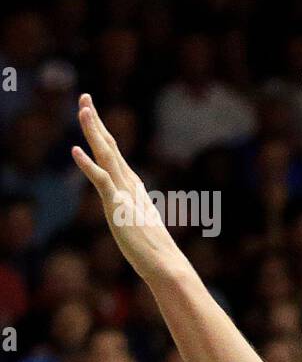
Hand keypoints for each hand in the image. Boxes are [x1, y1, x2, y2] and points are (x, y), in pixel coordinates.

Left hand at [72, 95, 184, 282]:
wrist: (166, 264)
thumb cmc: (155, 250)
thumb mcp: (140, 226)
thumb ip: (135, 214)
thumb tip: (135, 213)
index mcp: (133, 187)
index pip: (114, 153)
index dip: (101, 132)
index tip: (91, 113)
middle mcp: (129, 184)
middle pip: (110, 145)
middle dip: (95, 120)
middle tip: (85, 97)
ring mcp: (124, 194)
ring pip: (106, 155)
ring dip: (93, 131)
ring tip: (82, 109)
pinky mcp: (117, 207)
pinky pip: (101, 181)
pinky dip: (87, 165)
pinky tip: (75, 150)